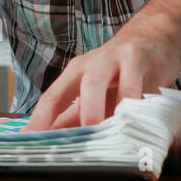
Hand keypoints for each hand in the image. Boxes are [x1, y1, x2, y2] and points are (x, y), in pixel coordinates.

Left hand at [24, 32, 180, 130]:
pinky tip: (139, 121)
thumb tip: (50, 142)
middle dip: (87, 113)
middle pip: (87, 85)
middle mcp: (95, 63)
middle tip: (87, 141)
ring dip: (115, 110)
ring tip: (116, 133)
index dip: (41, 119)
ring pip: (116, 84)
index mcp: (76, 72)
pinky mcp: (143, 61)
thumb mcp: (92, 92)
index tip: (31, 141)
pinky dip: (138, 106)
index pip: (53, 97)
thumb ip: (74, 116)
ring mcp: (120, 59)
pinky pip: (140, 87)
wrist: (150, 38)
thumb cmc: (116, 72)